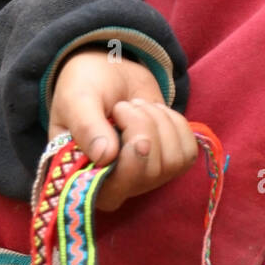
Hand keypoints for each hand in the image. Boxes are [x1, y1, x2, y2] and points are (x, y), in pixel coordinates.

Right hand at [49, 49, 198, 211]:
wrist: (109, 72)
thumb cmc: (85, 89)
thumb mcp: (76, 101)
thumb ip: (86, 127)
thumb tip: (104, 157)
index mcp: (85, 179)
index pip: (115, 192)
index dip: (132, 165)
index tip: (134, 134)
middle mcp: (118, 186)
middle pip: (150, 171)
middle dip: (142, 126)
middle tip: (122, 107)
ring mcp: (146, 177)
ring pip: (174, 160)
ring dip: (158, 121)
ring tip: (136, 107)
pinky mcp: (169, 162)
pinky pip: (188, 151)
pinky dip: (176, 123)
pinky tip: (154, 112)